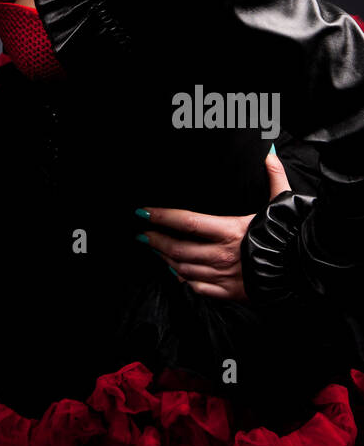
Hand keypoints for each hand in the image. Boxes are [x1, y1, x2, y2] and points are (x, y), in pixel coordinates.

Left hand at [137, 151, 291, 300]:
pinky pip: (197, 288)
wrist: (305, 272)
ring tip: (155, 249)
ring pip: (182, 269)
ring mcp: (223, 276)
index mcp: (229, 230)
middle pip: (177, 248)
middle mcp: (221, 255)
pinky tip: (176, 272)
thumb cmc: (289, 237)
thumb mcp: (281, 203)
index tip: (143, 212)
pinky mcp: (229, 293)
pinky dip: (183, 280)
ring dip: (165, 259)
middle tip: (141, 234)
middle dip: (154, 240)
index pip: (186, 222)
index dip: (161, 216)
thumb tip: (269, 152)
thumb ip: (272, 176)